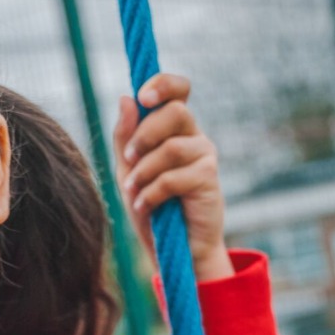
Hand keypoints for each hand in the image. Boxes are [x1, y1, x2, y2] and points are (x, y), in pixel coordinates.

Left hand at [115, 73, 233, 281]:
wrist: (174, 250)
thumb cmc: (151, 206)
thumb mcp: (128, 170)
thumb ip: (125, 136)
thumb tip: (126, 98)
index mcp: (174, 127)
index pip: (178, 89)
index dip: (163, 84)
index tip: (142, 97)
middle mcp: (194, 135)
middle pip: (175, 111)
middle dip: (144, 134)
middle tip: (129, 159)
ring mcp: (205, 156)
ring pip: (172, 146)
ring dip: (144, 170)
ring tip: (132, 191)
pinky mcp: (209, 180)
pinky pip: (174, 176)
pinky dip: (152, 192)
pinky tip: (144, 206)